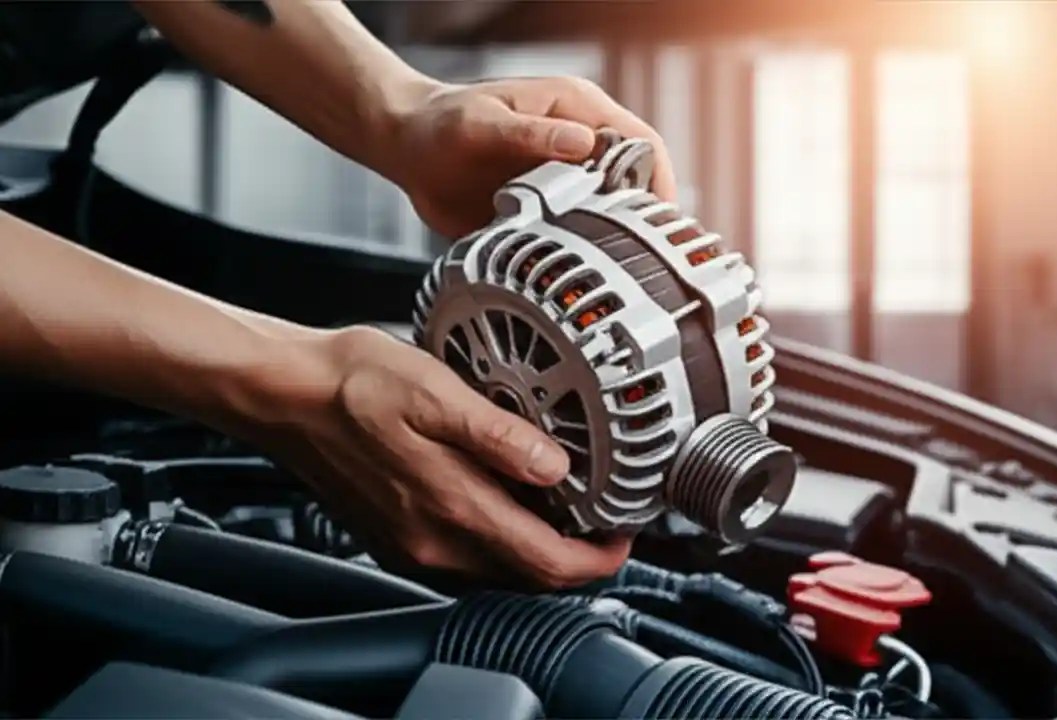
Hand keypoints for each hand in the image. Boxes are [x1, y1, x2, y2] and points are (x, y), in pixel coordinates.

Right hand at [252, 325, 630, 587]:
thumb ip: (503, 438)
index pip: (547, 564)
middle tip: (603, 521)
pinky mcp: (395, 536)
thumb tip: (557, 468)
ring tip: (564, 507)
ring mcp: (412, 544)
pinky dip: (500, 540)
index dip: (597, 558)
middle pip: (528, 576)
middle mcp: (433, 543)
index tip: (623, 537)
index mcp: (452, 509)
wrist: (282, 392)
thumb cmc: (350, 384)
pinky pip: (466, 557)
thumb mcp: (438, 394)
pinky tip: (505, 501)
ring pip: (499, 570)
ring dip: (538, 550)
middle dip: (576, 557)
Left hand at [383, 76, 677, 237]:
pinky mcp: (549, 209)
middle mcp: (579, 145)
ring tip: (607, 264)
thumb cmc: (439, 123)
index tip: (659, 217)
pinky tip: (575, 271)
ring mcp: (565, 179)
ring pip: (611, 213)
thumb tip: (583, 144)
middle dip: (640, 217)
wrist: (404, 148)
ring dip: (613, 238)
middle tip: (636, 251)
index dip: (657, 179)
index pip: (640, 142)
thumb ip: (529, 134)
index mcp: (577, 111)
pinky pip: (579, 234)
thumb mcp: (480, 124)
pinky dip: (582, 254)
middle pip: (635, 183)